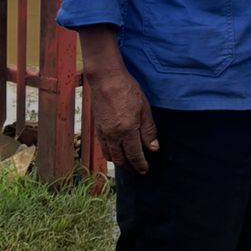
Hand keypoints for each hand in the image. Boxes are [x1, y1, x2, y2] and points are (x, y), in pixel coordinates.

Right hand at [79, 26, 158, 173]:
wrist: (106, 79)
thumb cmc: (128, 90)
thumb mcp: (144, 109)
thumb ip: (149, 130)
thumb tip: (153, 148)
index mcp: (127, 130)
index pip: (134, 155)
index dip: (140, 165)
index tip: (145, 170)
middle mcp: (113, 135)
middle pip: (121, 160)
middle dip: (130, 168)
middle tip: (138, 171)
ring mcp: (103, 133)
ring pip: (110, 156)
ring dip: (119, 163)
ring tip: (128, 164)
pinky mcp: (97, 128)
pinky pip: (103, 148)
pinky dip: (110, 155)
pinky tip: (116, 153)